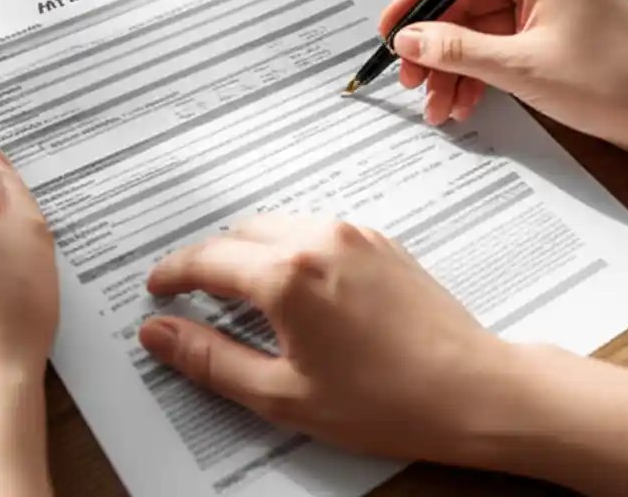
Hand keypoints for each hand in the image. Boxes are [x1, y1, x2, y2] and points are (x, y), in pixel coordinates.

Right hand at [139, 214, 512, 462]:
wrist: (470, 390)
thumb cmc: (386, 401)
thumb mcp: (282, 394)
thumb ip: (211, 359)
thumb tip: (160, 334)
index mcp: (288, 276)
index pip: (206, 260)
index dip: (172, 274)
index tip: (157, 290)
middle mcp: (320, 240)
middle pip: (240, 234)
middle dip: (209, 260)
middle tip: (191, 295)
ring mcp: (355, 236)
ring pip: (279, 225)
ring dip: (250, 251)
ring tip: (241, 294)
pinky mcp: (381, 242)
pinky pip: (317, 230)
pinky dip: (290, 248)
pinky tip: (294, 286)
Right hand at [380, 0, 627, 151]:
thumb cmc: (611, 82)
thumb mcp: (520, 68)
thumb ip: (457, 50)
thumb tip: (409, 38)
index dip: (419, 7)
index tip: (389, 33)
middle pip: (469, 7)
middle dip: (438, 51)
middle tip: (411, 82)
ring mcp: (554, 4)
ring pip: (485, 32)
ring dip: (458, 70)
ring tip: (437, 107)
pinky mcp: (559, 32)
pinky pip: (507, 46)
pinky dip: (485, 73)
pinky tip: (465, 103)